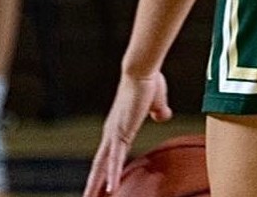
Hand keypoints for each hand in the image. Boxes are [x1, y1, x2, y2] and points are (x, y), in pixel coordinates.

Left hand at [83, 71, 171, 195]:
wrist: (142, 71)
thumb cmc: (149, 82)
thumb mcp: (157, 102)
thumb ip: (160, 111)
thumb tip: (164, 116)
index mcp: (118, 127)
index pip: (108, 155)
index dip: (104, 170)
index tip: (99, 184)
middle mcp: (111, 133)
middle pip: (99, 165)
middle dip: (92, 183)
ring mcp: (114, 134)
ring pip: (103, 166)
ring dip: (97, 185)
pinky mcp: (121, 134)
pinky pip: (115, 160)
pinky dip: (112, 175)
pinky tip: (109, 189)